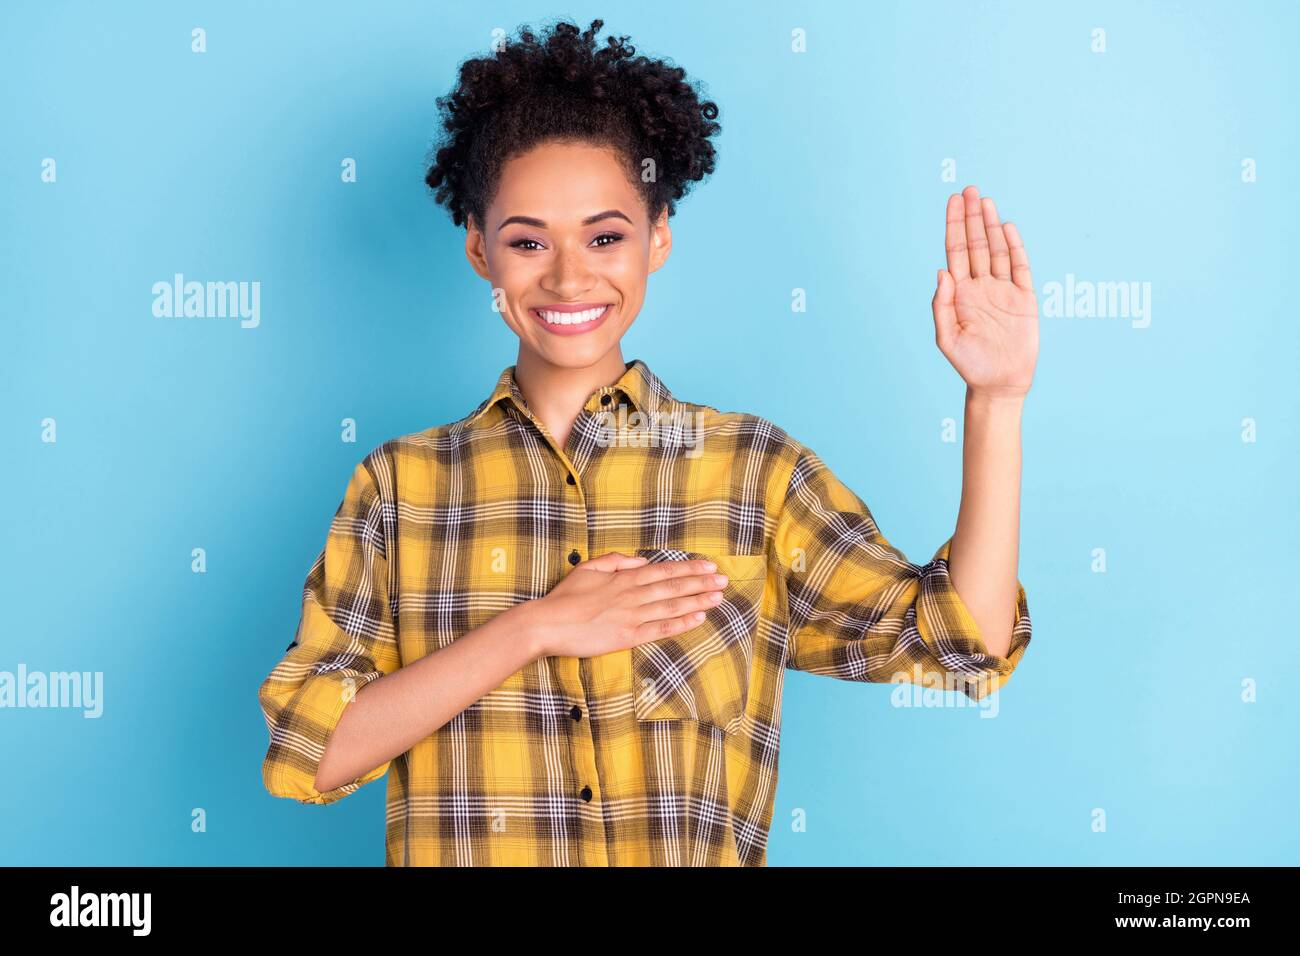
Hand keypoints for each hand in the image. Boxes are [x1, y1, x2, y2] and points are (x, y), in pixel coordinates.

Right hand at [520, 551, 727, 658]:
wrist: (547, 624)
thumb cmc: (565, 597)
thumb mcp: (588, 568)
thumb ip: (616, 562)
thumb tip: (641, 561)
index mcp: (624, 578)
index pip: (663, 571)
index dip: (688, 569)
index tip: (708, 566)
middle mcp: (632, 595)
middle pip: (673, 587)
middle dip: (701, 583)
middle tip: (724, 580)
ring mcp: (632, 616)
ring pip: (672, 606)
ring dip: (698, 601)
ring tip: (718, 597)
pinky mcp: (627, 637)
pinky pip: (660, 628)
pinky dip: (681, 623)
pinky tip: (698, 619)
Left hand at [932, 185, 1038, 399]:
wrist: (999, 383)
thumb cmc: (969, 364)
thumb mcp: (947, 338)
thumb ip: (942, 305)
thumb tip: (942, 271)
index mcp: (960, 293)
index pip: (955, 251)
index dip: (954, 225)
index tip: (953, 201)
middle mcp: (981, 286)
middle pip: (975, 244)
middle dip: (972, 217)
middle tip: (969, 189)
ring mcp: (1003, 289)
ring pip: (996, 250)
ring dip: (991, 225)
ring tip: (985, 201)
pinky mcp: (1024, 298)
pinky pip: (1020, 266)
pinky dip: (1014, 246)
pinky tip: (1007, 228)